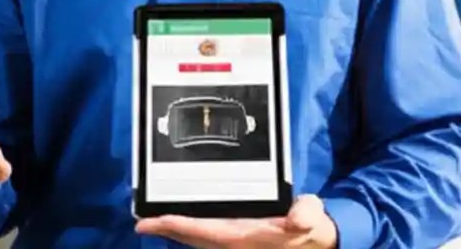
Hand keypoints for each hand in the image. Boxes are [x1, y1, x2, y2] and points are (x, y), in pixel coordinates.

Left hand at [135, 195, 336, 248]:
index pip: (209, 232)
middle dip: (168, 231)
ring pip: (197, 240)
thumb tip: (298, 219)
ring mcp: (234, 245)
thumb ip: (306, 214)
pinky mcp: (236, 241)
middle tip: (143, 224)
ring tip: (151, 224)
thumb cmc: (311, 226)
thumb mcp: (312, 217)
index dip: (183, 227)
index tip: (160, 220)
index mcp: (248, 238)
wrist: (317, 241)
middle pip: (194, 239)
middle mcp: (236, 245)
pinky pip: (205, 238)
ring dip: (175, 232)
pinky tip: (177, 225)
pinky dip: (189, 232)